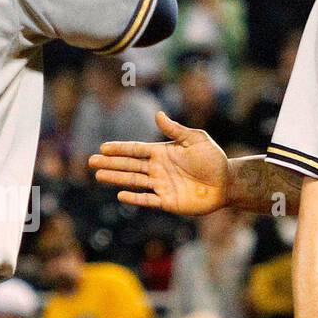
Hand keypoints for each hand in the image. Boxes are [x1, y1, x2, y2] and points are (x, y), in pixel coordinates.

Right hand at [89, 111, 227, 215]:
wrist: (226, 183)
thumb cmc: (213, 159)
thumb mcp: (196, 139)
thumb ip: (175, 130)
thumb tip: (157, 115)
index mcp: (162, 153)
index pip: (136, 150)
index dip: (120, 149)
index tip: (103, 147)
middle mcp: (158, 169)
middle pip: (129, 165)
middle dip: (110, 163)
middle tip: (91, 161)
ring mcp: (162, 186)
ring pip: (134, 181)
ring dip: (116, 178)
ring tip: (98, 175)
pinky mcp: (168, 201)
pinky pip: (148, 200)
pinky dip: (135, 198)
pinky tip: (121, 194)